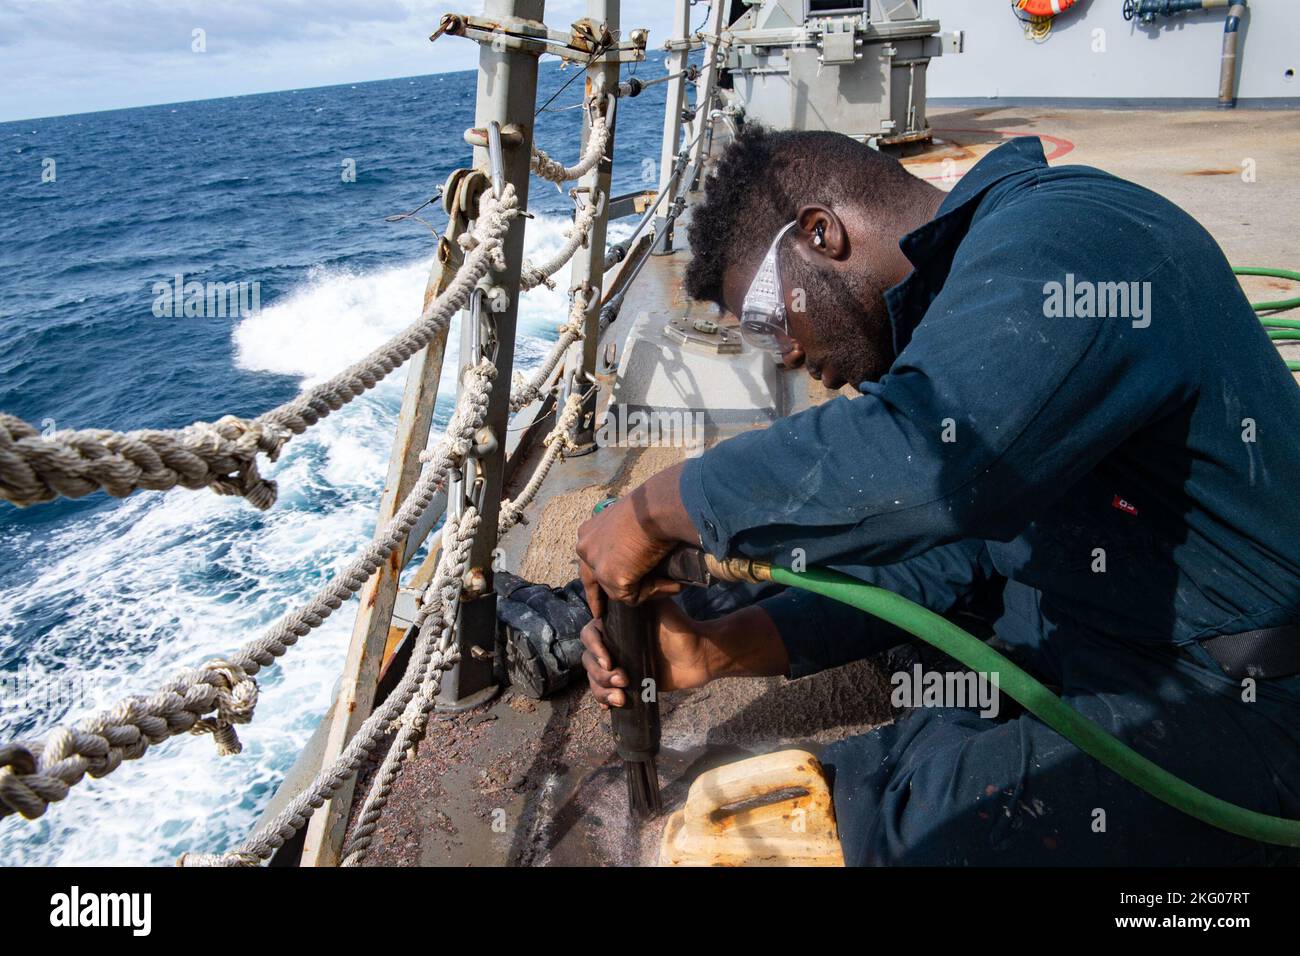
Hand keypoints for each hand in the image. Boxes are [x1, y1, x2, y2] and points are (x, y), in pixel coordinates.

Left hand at [575, 462, 698, 617]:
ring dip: (642, 589)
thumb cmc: (651, 507)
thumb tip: (642, 561)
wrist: (655, 507)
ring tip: (668, 583)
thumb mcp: (631, 521)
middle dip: (596, 598)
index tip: (600, 588)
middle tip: (599, 613)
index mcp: (589, 531)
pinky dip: (653, 592)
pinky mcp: (611, 578)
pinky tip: (669, 583)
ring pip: (616, 590)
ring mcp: (596, 564)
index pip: (589, 559)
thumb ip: (628, 541)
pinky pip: (632, 597)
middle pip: (590, 579)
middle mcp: (585, 547)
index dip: (597, 576)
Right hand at [580, 599, 713, 708]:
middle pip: (588, 661)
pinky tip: (610, 706)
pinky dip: (603, 700)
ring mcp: (618, 665)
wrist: (698, 654)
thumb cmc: (678, 627)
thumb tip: (620, 587)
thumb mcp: (658, 605)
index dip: (594, 649)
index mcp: (613, 625)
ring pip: (594, 679)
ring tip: (622, 697)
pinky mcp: (626, 683)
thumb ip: (639, 596)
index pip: (589, 635)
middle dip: (601, 674)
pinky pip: (605, 693)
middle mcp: (612, 644)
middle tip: (624, 680)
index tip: (609, 661)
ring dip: (602, 690)